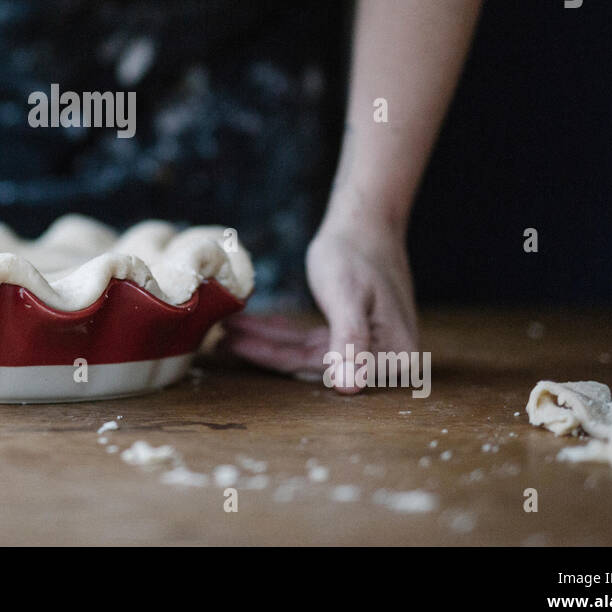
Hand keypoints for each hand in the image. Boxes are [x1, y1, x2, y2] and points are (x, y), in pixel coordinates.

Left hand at [219, 197, 417, 393]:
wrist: (369, 222)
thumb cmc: (357, 253)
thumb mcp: (348, 296)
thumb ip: (349, 342)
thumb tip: (349, 389)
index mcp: (394, 357)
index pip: (321, 368)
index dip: (272, 357)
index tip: (233, 346)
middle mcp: (385, 361)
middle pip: (311, 364)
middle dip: (263, 350)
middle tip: (218, 342)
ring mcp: (367, 350)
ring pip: (305, 353)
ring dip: (266, 341)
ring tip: (228, 331)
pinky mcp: (350, 338)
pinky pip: (309, 343)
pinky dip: (280, 334)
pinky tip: (251, 328)